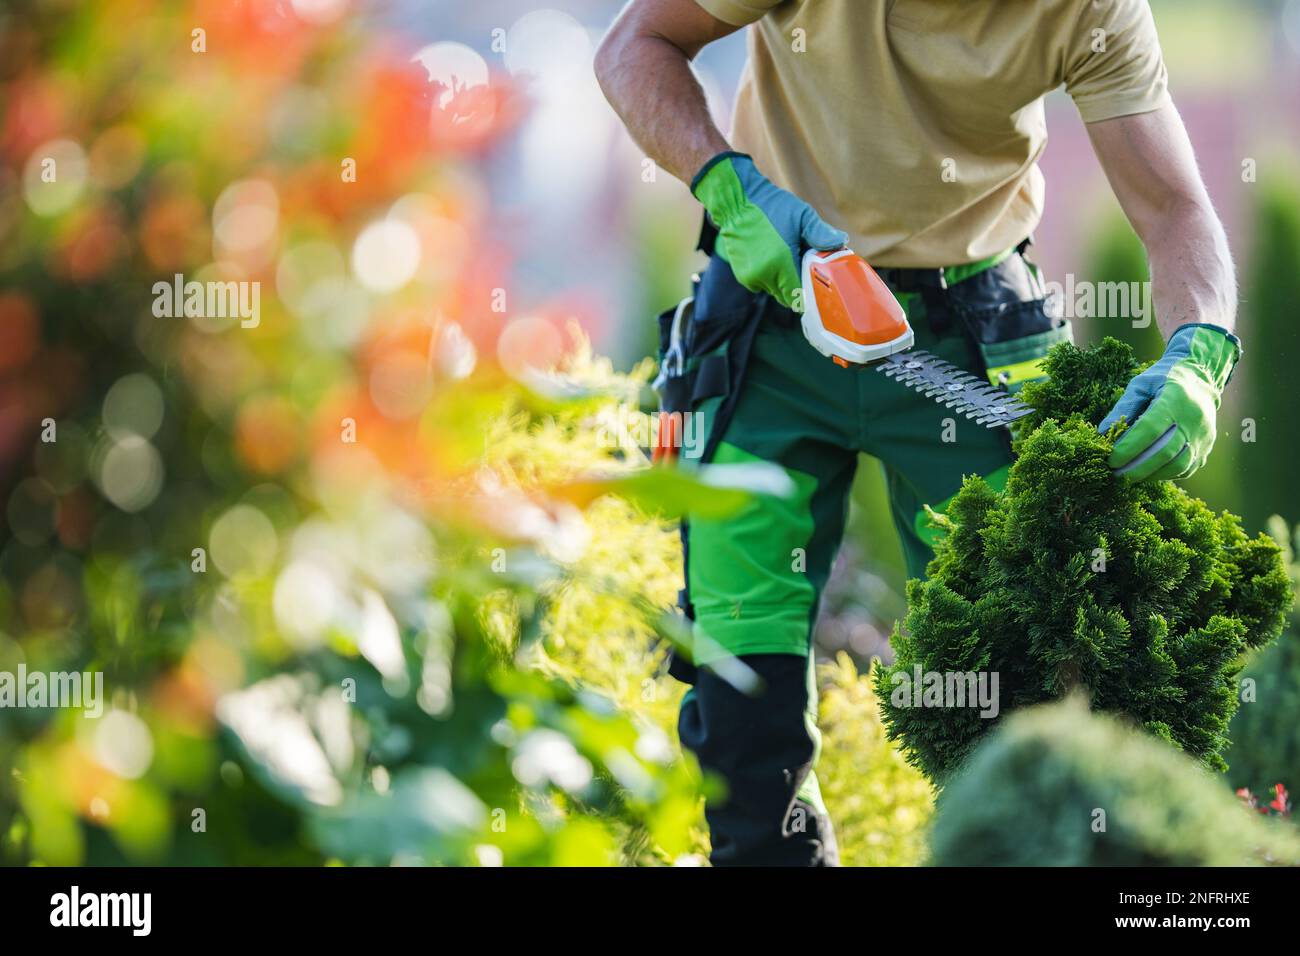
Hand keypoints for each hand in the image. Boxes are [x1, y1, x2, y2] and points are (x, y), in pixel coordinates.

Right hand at [691, 152, 846, 310]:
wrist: (736, 201)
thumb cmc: (771, 206)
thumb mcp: (801, 215)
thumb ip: (821, 233)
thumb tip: (842, 242)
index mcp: (781, 263)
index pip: (799, 296)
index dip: (809, 294)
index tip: (817, 287)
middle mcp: (764, 275)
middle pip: (787, 296)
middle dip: (797, 286)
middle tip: (803, 268)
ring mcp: (751, 277)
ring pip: (774, 291)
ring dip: (783, 282)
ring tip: (786, 258)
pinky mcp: (742, 275)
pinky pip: (762, 286)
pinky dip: (769, 278)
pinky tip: (771, 258)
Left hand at [1098, 323, 1240, 480]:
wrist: (1202, 376)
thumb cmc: (1164, 378)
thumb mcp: (1141, 384)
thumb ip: (1124, 407)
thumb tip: (1103, 432)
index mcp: (1175, 399)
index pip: (1150, 430)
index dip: (1129, 448)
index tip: (1111, 460)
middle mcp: (1194, 419)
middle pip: (1165, 452)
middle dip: (1137, 468)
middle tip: (1116, 475)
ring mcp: (1203, 435)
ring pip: (1179, 465)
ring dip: (1151, 475)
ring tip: (1129, 477)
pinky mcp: (1207, 446)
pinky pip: (1187, 468)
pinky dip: (1165, 474)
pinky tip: (1148, 473)